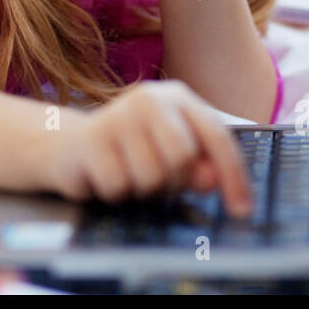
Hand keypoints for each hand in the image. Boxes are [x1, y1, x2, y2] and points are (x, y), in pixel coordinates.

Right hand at [43, 80, 253, 216]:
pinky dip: (115, 192)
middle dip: (172, 182)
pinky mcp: (91, 138)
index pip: (217, 137)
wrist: (65, 145)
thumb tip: (212, 180)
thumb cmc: (129, 151)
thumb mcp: (169, 155)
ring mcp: (118, 115)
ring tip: (127, 174)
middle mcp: (149, 99)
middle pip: (182, 158)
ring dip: (141, 190)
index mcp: (178, 98)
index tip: (242, 210)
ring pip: (151, 177)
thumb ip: (198, 166)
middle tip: (155, 181)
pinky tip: (104, 175)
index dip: (233, 176)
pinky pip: (119, 186)